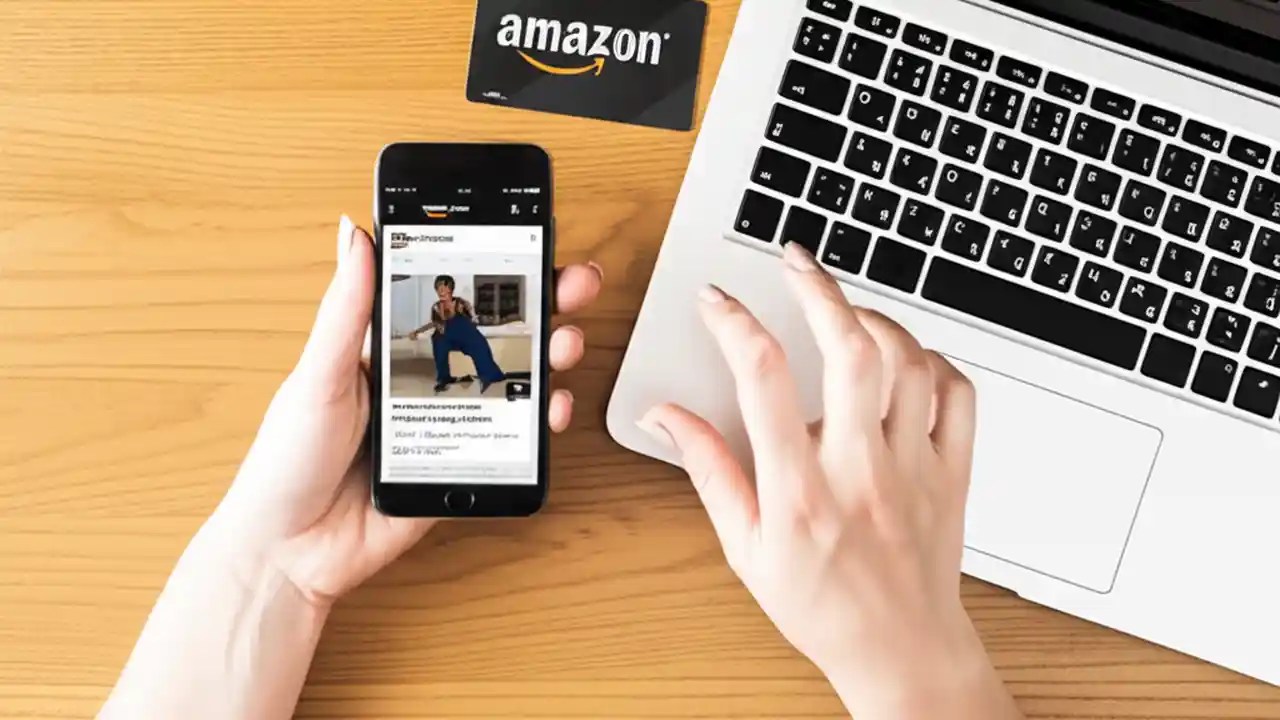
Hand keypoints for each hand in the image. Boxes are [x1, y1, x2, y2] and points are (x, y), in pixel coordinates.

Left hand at [211, 216, 601, 607]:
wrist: (291, 551)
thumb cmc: (289, 459)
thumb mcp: (319, 375)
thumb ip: (347, 308)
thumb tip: (354, 232)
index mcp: (389, 350)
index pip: (450, 298)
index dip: (491, 269)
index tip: (529, 240)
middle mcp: (426, 382)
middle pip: (495, 334)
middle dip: (542, 304)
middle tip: (573, 283)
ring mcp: (450, 426)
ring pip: (513, 382)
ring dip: (549, 357)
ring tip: (566, 342)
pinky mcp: (464, 467)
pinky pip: (513, 440)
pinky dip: (541, 421)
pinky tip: (551, 407)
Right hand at [639, 243, 1019, 719]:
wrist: (900, 650)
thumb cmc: (821, 605)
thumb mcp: (744, 547)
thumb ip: (708, 471)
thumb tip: (666, 417)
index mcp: (799, 490)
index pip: (762, 379)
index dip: (734, 323)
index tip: (717, 302)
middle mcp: (859, 469)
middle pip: (848, 350)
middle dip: (817, 289)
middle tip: (794, 260)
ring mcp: (914, 467)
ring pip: (907, 361)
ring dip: (874, 318)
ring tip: (846, 308)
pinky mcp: (953, 471)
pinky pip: (958, 394)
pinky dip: (934, 359)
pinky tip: (906, 357)